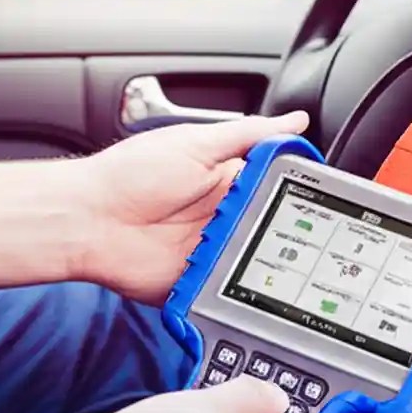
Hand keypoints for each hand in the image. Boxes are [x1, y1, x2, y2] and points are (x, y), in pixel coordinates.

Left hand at [74, 113, 308, 303]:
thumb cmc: (130, 174)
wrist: (87, 219)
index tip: (324, 194)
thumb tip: (297, 120)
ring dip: (267, 262)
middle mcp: (226, 216)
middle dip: (288, 232)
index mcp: (229, 180)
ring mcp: (215, 251)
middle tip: (302, 232)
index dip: (302, 191)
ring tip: (269, 255)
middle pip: (276, 227)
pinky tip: (248, 284)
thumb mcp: (196, 143)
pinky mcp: (201, 283)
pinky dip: (243, 292)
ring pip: (260, 262)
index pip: (279, 185)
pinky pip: (233, 292)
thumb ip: (249, 134)